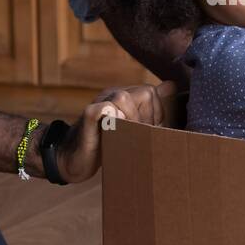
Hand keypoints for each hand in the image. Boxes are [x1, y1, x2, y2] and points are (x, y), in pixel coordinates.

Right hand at [55, 80, 179, 183]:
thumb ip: (151, 110)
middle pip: (144, 93)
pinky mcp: (88, 116)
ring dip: (132, 121)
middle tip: (139, 137)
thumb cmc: (106, 145)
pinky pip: (102, 109)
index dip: (157, 114)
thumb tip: (171, 85)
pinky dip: (111, 118)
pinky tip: (113, 133)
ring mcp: (99, 103)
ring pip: (123, 98)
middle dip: (148, 118)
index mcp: (125, 97)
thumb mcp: (132, 128)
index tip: (150, 132)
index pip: (152, 93)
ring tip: (127, 137)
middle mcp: (112, 95)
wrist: (73, 159)